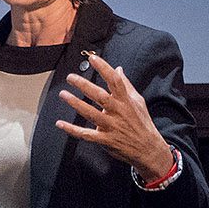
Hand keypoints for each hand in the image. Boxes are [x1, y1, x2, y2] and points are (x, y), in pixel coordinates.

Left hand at [54, 51, 170, 175]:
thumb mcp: (138, 102)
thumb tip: (119, 68)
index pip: (115, 81)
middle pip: (99, 96)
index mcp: (126, 101)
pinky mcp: (105, 140)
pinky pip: (86, 134)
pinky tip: (60, 123)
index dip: (104, 68)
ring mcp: (111, 127)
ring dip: (76, 104)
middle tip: (70, 77)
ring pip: (91, 114)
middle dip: (84, 85)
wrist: (148, 149)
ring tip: (63, 94)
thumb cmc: (142, 123)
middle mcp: (118, 112)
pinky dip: (72, 129)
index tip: (93, 58)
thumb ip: (126, 85)